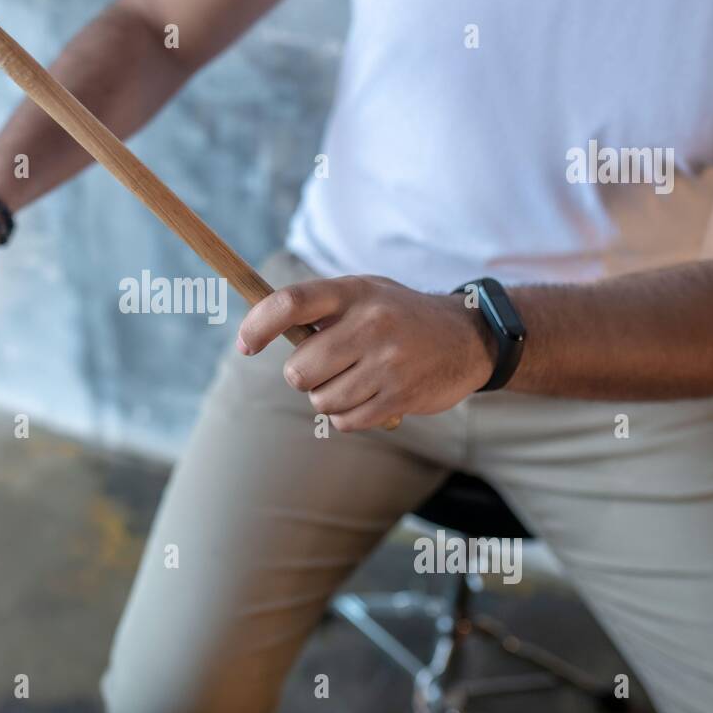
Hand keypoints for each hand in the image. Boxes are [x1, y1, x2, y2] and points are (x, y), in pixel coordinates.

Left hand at [236, 275, 495, 430]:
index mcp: (353, 292)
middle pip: (298, 369)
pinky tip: (369, 395)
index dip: (258, 325)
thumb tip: (261, 331)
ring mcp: (386, 362)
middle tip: (325, 366)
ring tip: (355, 379)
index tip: (244, 345)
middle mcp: (369, 324)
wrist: (467, 338)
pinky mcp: (399, 397)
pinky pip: (344, 420)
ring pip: (320, 400)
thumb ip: (321, 309)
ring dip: (327, 397)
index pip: (291, 303)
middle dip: (302, 375)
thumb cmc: (399, 316)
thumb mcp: (365, 294)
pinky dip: (347, 415)